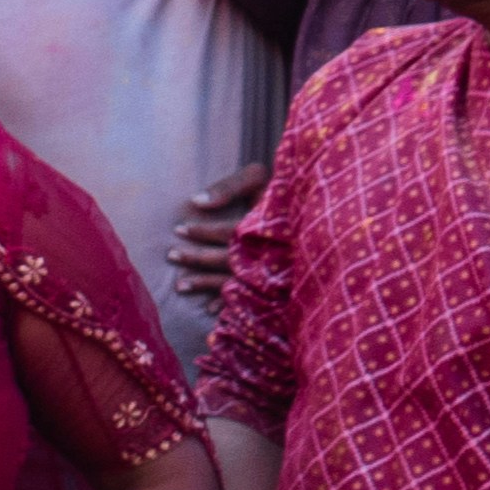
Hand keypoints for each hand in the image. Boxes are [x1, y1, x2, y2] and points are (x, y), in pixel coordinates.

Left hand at [168, 161, 268, 307]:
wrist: (318, 209)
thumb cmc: (281, 192)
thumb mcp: (259, 179)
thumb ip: (230, 187)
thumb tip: (196, 202)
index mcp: (267, 226)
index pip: (231, 232)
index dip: (204, 231)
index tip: (179, 229)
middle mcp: (271, 251)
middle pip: (228, 259)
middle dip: (197, 259)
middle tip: (171, 255)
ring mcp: (275, 270)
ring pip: (236, 280)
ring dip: (205, 284)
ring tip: (179, 286)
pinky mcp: (278, 284)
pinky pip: (251, 299)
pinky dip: (230, 304)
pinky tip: (210, 310)